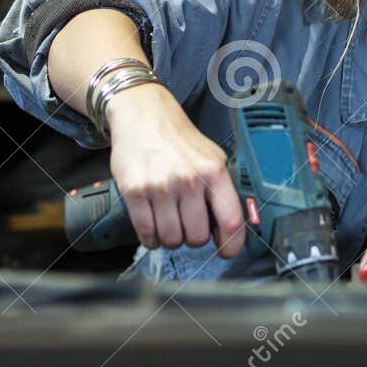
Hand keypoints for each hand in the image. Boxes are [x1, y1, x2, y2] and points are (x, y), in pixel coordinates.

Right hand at [105, 84, 246, 257]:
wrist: (143, 115)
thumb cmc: (179, 140)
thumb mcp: (212, 157)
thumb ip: (221, 190)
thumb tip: (229, 229)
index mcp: (214, 171)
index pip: (231, 221)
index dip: (231, 245)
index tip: (226, 251)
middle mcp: (189, 180)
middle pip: (197, 237)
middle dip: (193, 237)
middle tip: (187, 224)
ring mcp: (160, 186)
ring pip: (171, 239)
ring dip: (170, 237)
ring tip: (169, 220)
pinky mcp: (135, 191)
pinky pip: (146, 234)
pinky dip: (151, 238)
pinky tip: (153, 226)